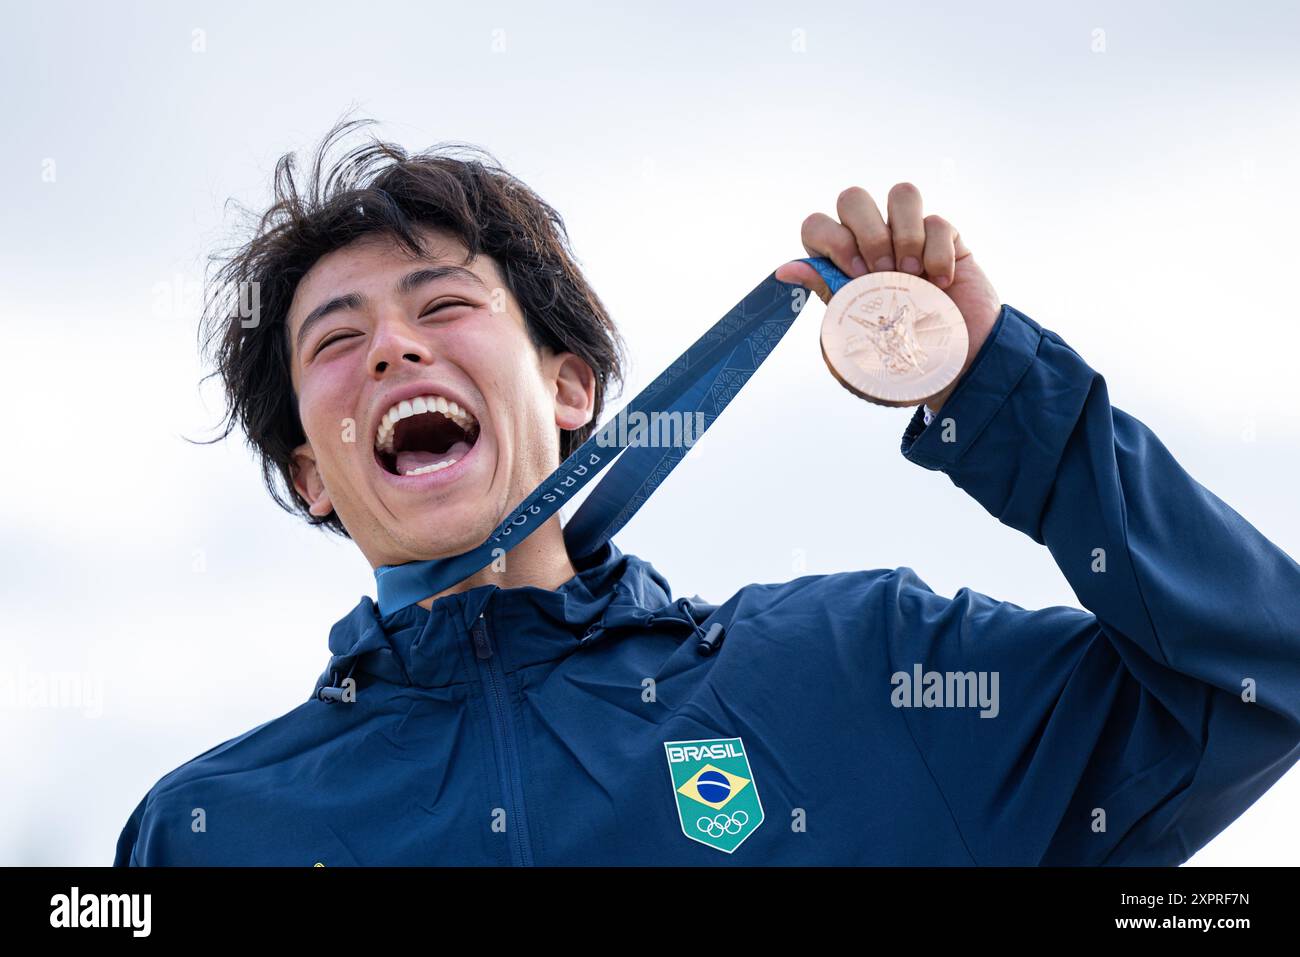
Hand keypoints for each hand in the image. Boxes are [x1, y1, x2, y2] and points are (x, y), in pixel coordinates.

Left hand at [775, 183, 1001, 411]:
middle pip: (853, 198)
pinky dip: (939, 254)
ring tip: (912, 274)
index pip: (817, 225)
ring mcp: (909, 235)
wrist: (953, 365)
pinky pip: (938, 222)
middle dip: (867, 233)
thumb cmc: (898, 352)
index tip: (855, 274)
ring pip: (901, 194)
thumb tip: (785, 270)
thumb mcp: (855, 329)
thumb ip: (827, 291)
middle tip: (882, 272)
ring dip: (905, 234)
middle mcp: (871, 242)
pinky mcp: (946, 238)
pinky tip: (942, 284)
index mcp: (840, 262)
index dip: (833, 241)